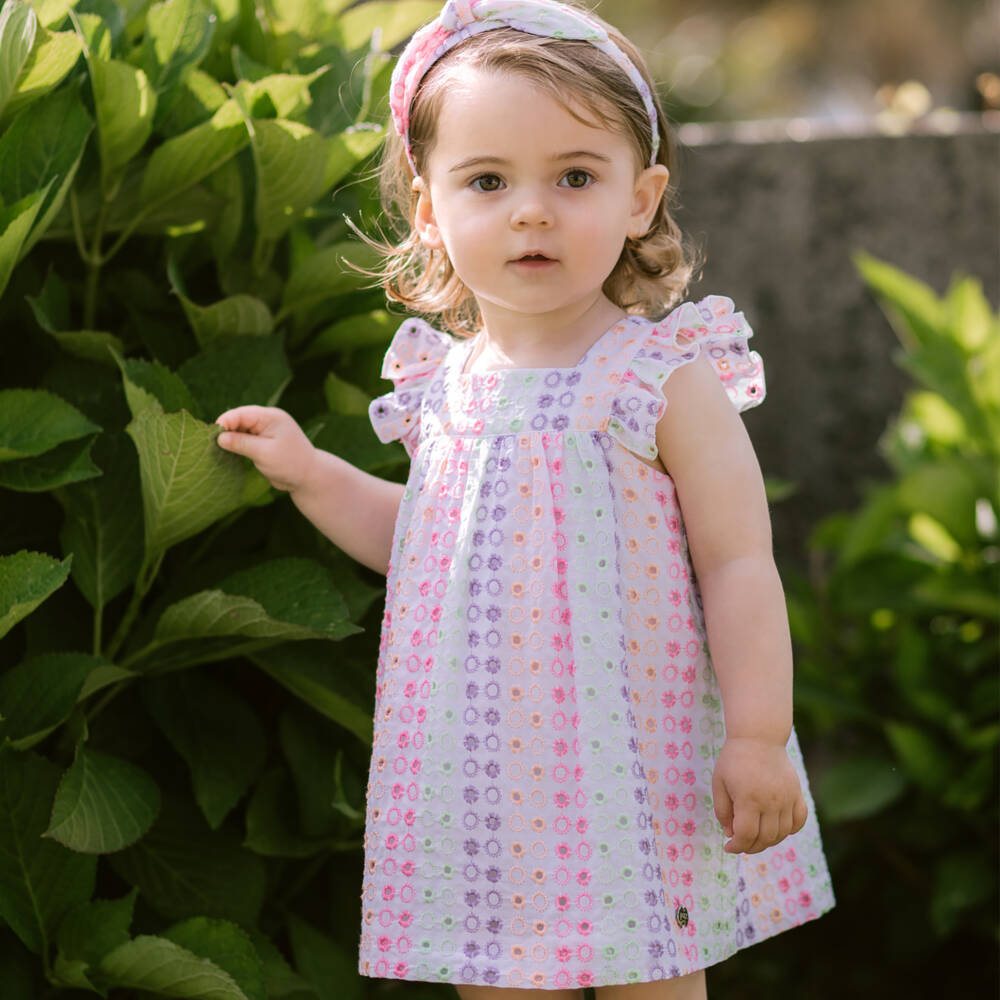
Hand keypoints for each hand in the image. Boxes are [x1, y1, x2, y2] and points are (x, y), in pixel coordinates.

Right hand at [215, 406, 316, 492]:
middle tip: (210, 443)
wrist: (308, 477)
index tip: (212, 436)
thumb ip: (241, 443)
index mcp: (270, 417)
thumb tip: (219, 437)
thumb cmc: (290, 464)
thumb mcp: (263, 453)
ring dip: (230, 438)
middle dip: (225, 429)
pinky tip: (227, 452)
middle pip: (239, 419)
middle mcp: (268, 420)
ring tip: (216, 448)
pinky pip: (245, 439)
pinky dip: (236, 444)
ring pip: (240, 429)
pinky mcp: (263, 442)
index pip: (241, 413)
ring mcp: (266, 430)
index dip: (225, 422)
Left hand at [712, 736, 807, 854]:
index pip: (746, 835)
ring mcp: (787, 798)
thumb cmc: (734, 759)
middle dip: (751, 846)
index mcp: (749, 799)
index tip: (729, 847)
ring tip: (755, 835)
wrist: (759, 737)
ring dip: (768, 840)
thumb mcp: (719, 783)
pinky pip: (799, 821)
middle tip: (741, 843)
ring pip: (782, 833)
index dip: (737, 846)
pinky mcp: (797, 794)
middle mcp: (771, 802)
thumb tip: (731, 834)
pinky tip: (776, 827)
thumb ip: (723, 811)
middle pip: (765, 838)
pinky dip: (789, 830)